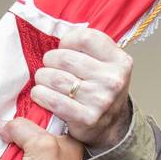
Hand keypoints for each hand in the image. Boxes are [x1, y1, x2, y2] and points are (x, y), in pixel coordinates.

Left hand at [30, 26, 132, 151]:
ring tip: (43, 80)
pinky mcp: (87, 118)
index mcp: (120, 61)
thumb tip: (56, 33)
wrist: (111, 126)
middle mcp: (113, 79)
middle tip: (49, 66)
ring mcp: (101, 100)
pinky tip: (40, 93)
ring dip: (42, 77)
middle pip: (65, 58)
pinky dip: (41, 94)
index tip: (63, 48)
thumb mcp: (106, 64)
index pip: (85, 37)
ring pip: (55, 78)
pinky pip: (53, 100)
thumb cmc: (102, 90)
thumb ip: (88, 48)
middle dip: (50, 60)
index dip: (67, 40)